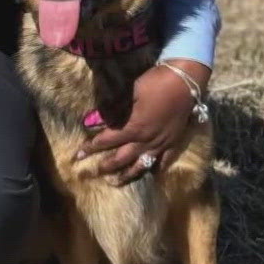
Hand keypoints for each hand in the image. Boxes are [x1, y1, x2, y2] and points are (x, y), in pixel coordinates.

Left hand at [75, 61, 209, 184]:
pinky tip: (153, 172)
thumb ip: (112, 107)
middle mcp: (146, 140)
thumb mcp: (130, 91)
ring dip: (128, 175)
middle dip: (106, 166)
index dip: (90, 148)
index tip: (78, 155)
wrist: (186, 81)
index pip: (106, 141)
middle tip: (95, 172)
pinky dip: (157, 167)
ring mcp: (161, 143)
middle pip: (122, 158)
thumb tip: (92, 118)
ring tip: (117, 182)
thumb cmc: (156, 82)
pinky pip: (165, 160)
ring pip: (142, 164)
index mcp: (133, 128)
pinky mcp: (174, 142)